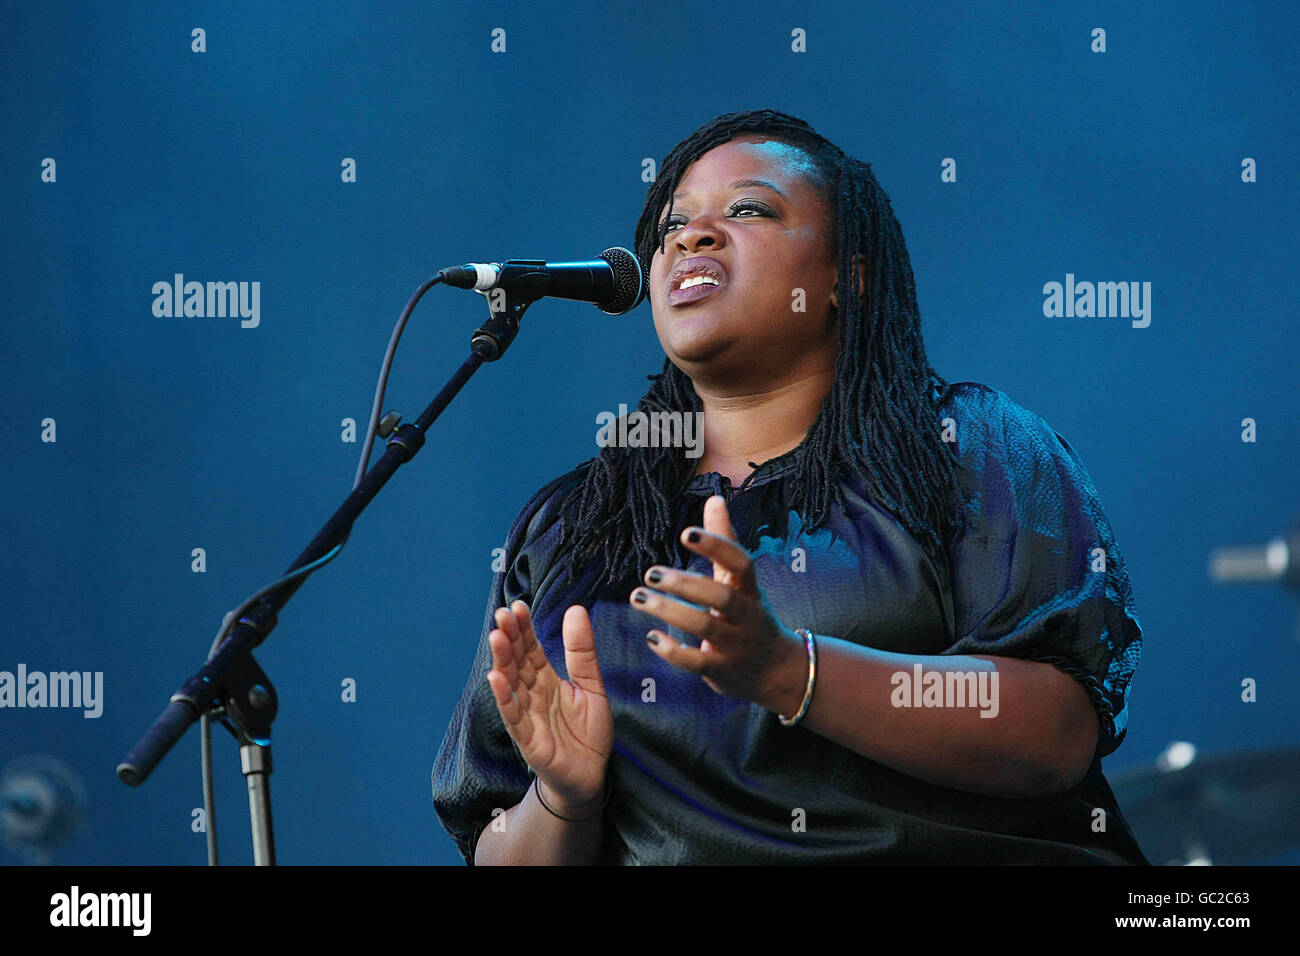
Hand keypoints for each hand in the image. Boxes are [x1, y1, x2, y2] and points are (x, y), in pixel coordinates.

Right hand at [484, 601, 612, 811]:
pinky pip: (513, 717)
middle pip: (517, 662)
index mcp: (546, 680)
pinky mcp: (528, 740)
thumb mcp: (591, 686)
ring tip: (496, 637)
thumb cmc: (588, 733)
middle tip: (503, 614)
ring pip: (511, 684)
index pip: (530, 649)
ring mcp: (527, 716)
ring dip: (502, 661)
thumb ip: (582, 651)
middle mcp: (532, 695)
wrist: (591, 776)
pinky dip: (504, 698)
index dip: (524, 629)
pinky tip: (496, 679)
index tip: (518, 606)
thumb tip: (576, 609)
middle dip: (509, 638)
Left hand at [631, 495, 804, 713]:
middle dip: (686, 584)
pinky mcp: (722, 670)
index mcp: (750, 589)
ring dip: (670, 611)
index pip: (741, 562)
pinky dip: (674, 651)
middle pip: (722, 596)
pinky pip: (698, 662)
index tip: (686, 533)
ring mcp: (737, 644)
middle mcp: (747, 615)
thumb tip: (714, 498)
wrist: (775, 671)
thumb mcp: (741, 579)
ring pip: (706, 626)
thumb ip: (725, 541)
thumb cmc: (750, 615)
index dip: (716, 546)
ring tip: (638, 597)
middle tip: (651, 572)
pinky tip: (651, 637)